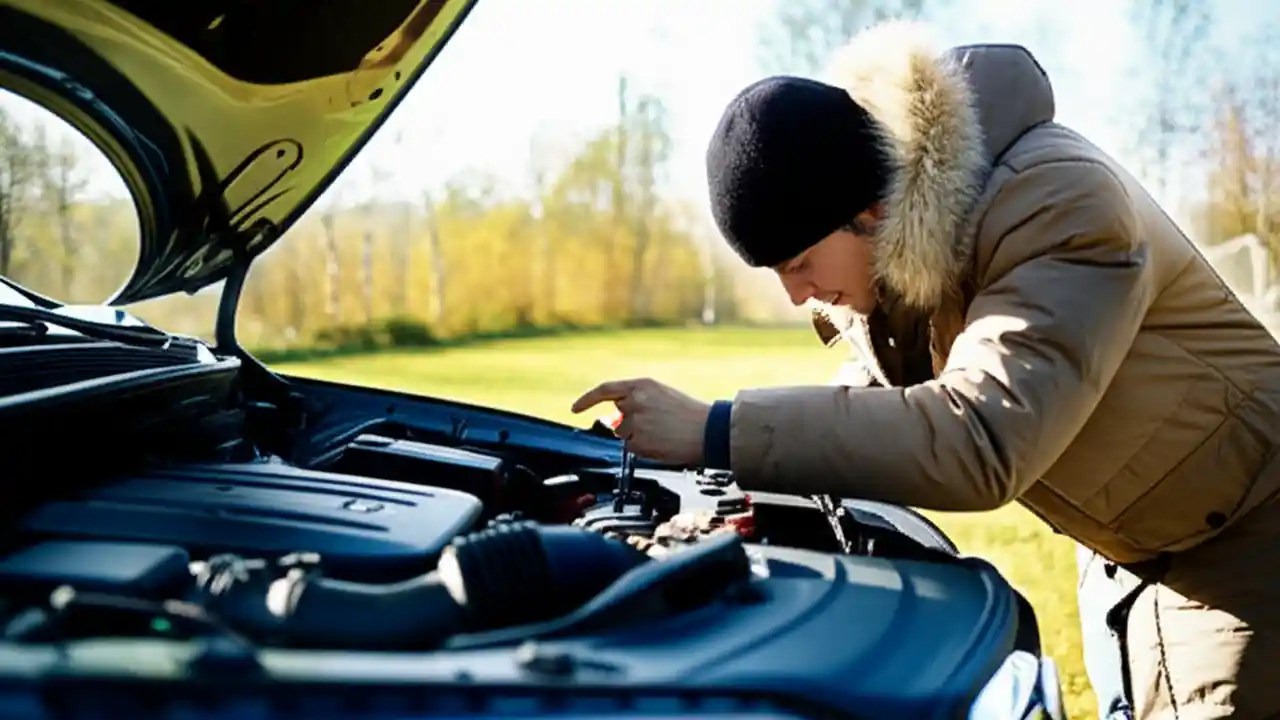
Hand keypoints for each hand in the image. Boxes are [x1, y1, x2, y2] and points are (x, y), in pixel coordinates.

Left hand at [571, 378, 710, 464]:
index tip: (575, 408)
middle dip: (631, 424)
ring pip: (624, 435)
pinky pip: (632, 449)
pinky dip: (644, 449)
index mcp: (642, 385)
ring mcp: (635, 421)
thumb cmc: (690, 414)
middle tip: (657, 426)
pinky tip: (662, 443)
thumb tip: (615, 422)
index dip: (587, 399)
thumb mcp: (662, 396)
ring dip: (639, 437)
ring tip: (664, 434)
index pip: (605, 389)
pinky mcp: (638, 441)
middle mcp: (635, 401)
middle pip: (618, 418)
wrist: (709, 430)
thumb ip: (637, 402)